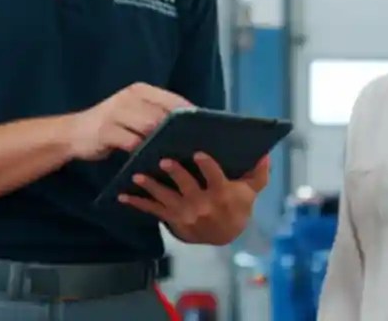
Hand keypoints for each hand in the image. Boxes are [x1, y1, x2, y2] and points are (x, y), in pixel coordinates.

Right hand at [66, 83, 193, 161]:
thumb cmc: (111, 125)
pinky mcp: (107, 131)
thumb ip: (155, 115)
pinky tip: (155, 163)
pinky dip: (145, 153)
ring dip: (165, 142)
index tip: (206, 130)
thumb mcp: (132, 113)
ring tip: (180, 156)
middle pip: (163, 114)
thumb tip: (189, 127)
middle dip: (180, 131)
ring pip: (150, 127)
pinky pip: (132, 143)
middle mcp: (129, 97)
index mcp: (140, 90)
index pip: (173, 100)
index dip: (191, 115)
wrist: (73, 133)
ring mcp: (117, 113)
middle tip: (196, 147)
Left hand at [120, 153, 270, 245]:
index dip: (207, 166)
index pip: (215, 178)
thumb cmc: (237, 206)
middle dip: (175, 173)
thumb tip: (265, 152)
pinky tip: (122, 195)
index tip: (199, 153)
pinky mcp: (172, 219)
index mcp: (222, 194)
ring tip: (137, 176)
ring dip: (151, 186)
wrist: (224, 235)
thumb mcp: (252, 190)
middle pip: (188, 186)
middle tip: (164, 160)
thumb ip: (258, 172)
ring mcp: (185, 213)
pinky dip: (136, 203)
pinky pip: (152, 210)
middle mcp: (203, 204)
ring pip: (166, 197)